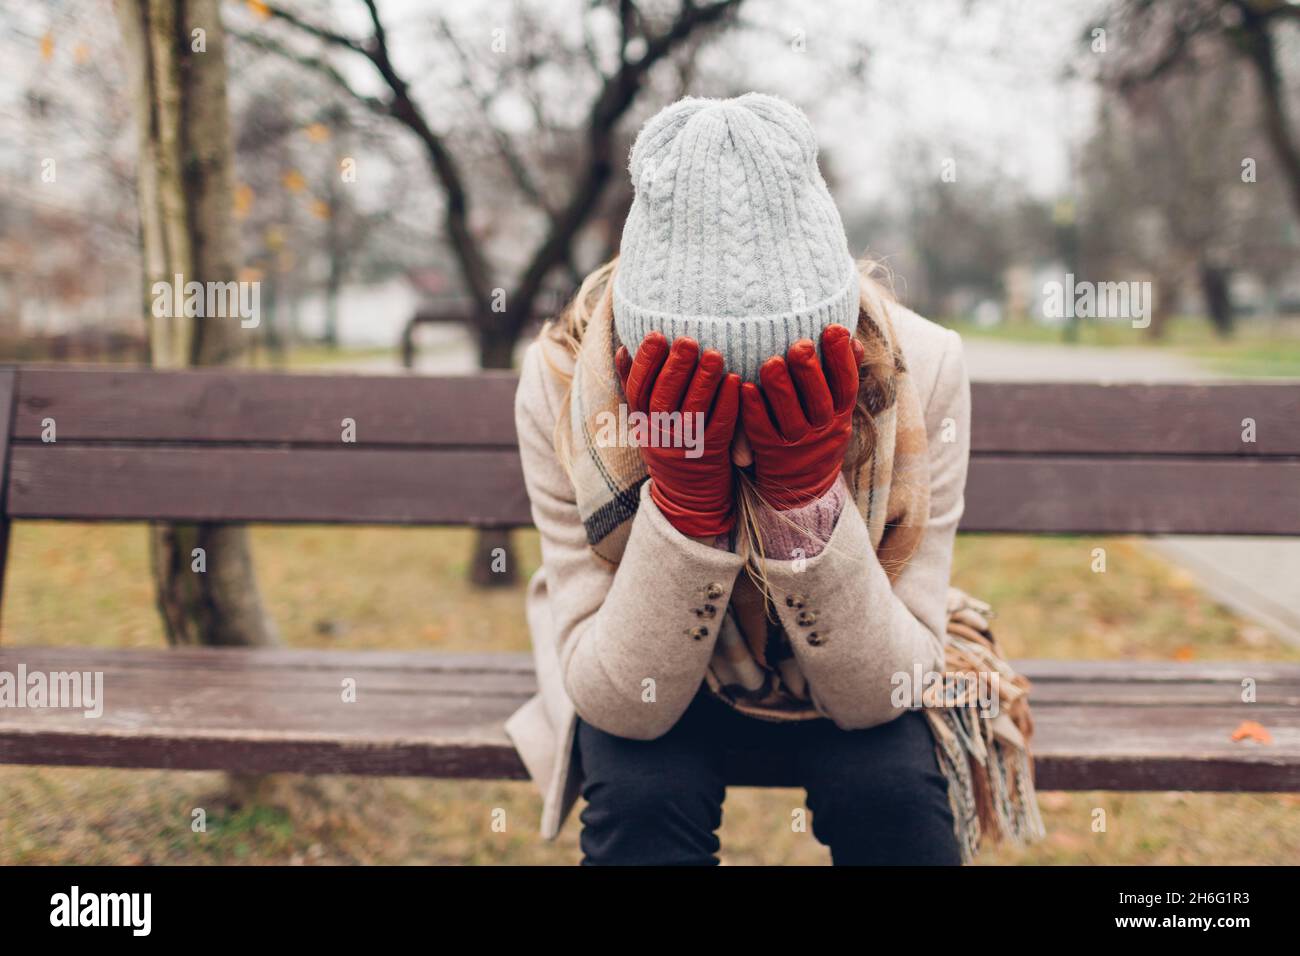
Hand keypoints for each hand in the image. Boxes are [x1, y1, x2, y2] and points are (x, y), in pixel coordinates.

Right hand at [617, 333, 741, 537]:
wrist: (687, 498)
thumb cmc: (668, 447)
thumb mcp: (645, 421)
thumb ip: (635, 386)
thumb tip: (623, 348)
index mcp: (642, 422)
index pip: (638, 389)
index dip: (646, 362)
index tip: (656, 335)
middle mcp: (659, 434)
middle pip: (664, 397)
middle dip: (676, 366)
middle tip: (688, 341)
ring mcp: (685, 445)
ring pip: (692, 410)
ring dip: (703, 381)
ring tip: (714, 355)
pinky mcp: (711, 453)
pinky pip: (719, 426)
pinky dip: (727, 403)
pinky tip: (735, 381)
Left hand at [740, 324, 864, 509]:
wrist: (804, 487)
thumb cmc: (819, 433)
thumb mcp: (839, 410)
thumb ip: (842, 377)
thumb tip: (853, 340)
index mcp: (840, 413)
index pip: (846, 383)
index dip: (842, 358)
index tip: (834, 329)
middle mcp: (822, 428)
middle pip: (819, 399)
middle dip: (810, 371)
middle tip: (800, 345)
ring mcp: (796, 443)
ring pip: (790, 416)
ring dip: (781, 388)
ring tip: (771, 362)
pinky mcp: (770, 453)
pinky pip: (762, 431)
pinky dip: (754, 410)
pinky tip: (745, 388)